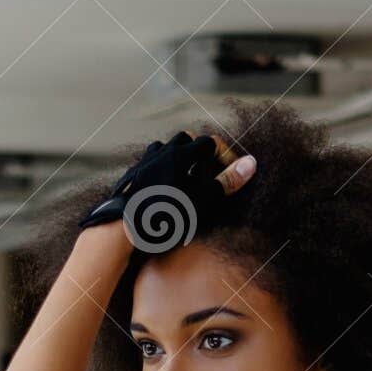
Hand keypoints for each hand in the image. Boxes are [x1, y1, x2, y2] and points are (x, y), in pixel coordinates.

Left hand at [79, 131, 255, 249]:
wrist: (120, 229)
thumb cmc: (162, 216)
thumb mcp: (199, 200)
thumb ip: (224, 181)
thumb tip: (251, 164)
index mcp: (181, 153)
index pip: (210, 142)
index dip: (224, 156)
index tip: (229, 173)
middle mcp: (161, 151)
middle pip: (186, 140)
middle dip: (200, 153)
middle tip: (206, 174)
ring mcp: (143, 162)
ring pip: (165, 150)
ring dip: (178, 159)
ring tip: (184, 181)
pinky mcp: (129, 176)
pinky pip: (148, 166)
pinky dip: (160, 171)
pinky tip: (161, 190)